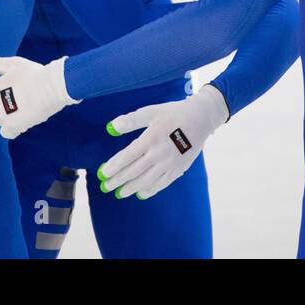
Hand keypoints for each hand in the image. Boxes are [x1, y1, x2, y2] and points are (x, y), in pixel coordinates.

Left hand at [0, 56, 78, 137]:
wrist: (53, 86)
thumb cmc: (34, 73)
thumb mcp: (14, 64)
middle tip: (10, 107)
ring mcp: (2, 115)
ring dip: (7, 119)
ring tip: (23, 109)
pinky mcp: (13, 126)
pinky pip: (7, 132)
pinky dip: (13, 128)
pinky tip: (24, 120)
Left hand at [96, 85, 228, 199]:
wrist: (202, 119)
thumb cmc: (174, 113)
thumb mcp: (152, 111)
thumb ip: (131, 120)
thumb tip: (111, 127)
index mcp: (151, 138)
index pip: (127, 157)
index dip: (113, 166)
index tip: (102, 173)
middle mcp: (160, 154)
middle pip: (134, 171)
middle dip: (118, 180)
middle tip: (106, 186)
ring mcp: (170, 164)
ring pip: (147, 180)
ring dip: (131, 188)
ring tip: (120, 193)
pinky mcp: (179, 169)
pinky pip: (162, 183)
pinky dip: (150, 190)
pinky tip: (141, 193)